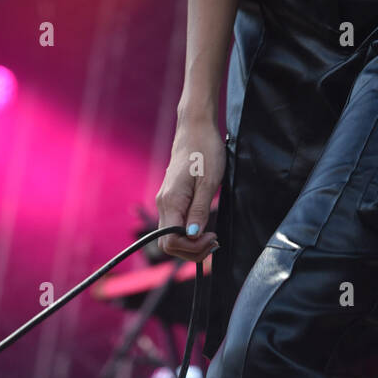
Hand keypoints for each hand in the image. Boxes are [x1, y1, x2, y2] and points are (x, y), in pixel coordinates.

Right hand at [155, 120, 225, 260]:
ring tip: (212, 236)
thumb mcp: (209, 181)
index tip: (212, 238)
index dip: (191, 248)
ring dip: (190, 243)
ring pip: (171, 236)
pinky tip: (204, 227)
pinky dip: (188, 232)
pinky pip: (175, 224)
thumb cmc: (205, 150)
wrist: (196, 128)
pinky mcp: (171, 197)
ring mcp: (166, 200)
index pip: (171, 241)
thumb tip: (193, 236)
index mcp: (170, 201)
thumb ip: (199, 210)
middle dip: (191, 250)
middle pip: (168, 243)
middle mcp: (163, 203)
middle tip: (214, 242)